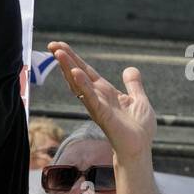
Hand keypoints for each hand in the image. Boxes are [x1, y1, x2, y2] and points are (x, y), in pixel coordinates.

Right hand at [48, 41, 155, 161]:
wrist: (140, 148)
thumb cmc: (139, 128)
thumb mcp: (139, 99)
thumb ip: (133, 84)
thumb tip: (129, 69)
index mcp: (105, 92)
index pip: (86, 71)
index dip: (74, 58)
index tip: (61, 46)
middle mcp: (98, 97)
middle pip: (78, 74)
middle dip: (65, 59)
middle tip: (52, 44)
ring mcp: (98, 106)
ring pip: (79, 84)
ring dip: (68, 68)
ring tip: (58, 53)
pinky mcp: (102, 114)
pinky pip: (90, 97)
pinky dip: (82, 85)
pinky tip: (75, 73)